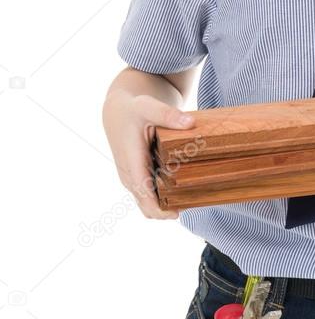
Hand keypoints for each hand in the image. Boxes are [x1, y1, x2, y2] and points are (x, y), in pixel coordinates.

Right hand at [103, 93, 195, 218]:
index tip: (177, 212)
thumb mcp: (148, 106)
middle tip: (192, 201)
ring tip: (190, 197)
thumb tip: (190, 123)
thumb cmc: (133, 108)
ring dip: (166, 205)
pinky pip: (148, 196)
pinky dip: (162, 198)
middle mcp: (129, 175)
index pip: (143, 194)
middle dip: (167, 210)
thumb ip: (167, 115)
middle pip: (146, 206)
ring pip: (147, 204)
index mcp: (131, 162)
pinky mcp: (136, 177)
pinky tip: (181, 191)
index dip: (158, 208)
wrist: (118, 111)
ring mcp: (132, 178)